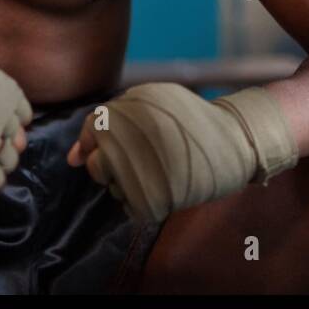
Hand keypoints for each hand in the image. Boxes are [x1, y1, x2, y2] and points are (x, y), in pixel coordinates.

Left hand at [67, 83, 297, 221]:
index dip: (92, 141)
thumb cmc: (192, 121)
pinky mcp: (153, 197)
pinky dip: (137, 199)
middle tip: (136, 160)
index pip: (94, 127)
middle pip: (98, 161)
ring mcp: (146, 167)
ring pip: (111, 184)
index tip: (101, 149)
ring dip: (124, 181)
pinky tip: (157, 186)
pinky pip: (127, 204)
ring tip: (152, 170)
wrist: (237, 141)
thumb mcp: (154, 104)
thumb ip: (111, 124)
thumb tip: (71, 159)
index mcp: (137, 105)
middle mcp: (138, 134)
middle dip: (108, 164)